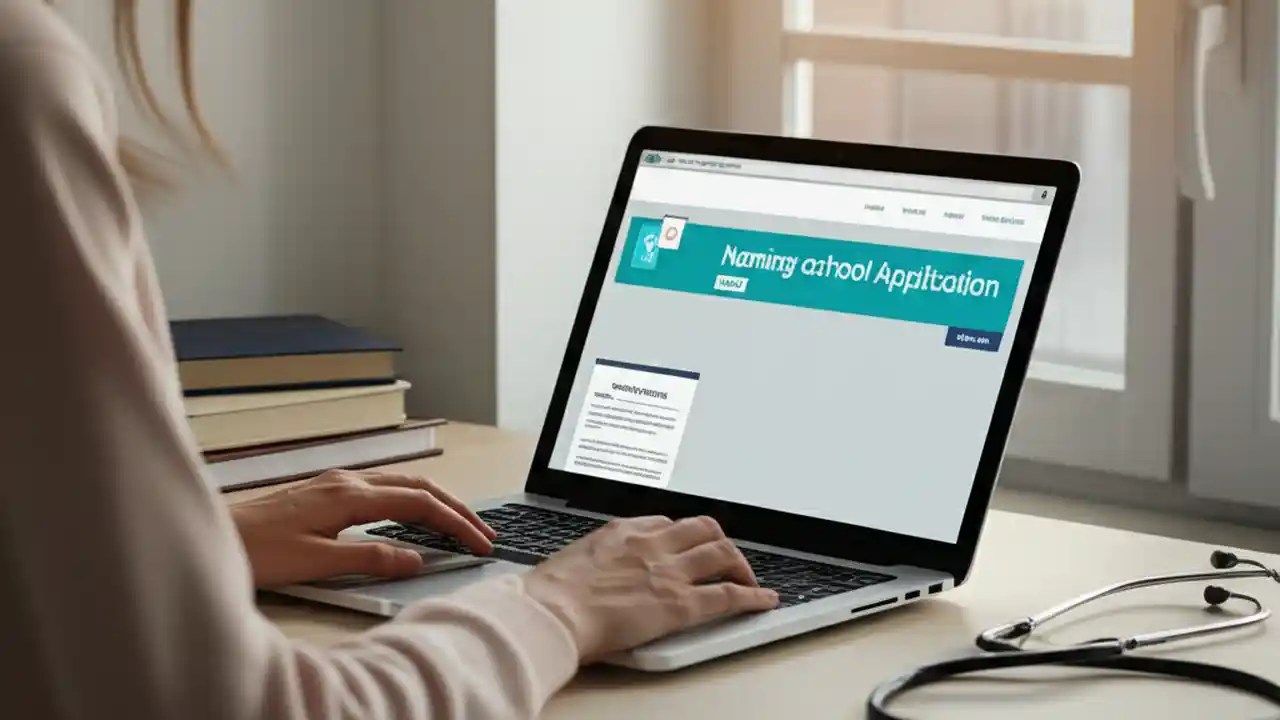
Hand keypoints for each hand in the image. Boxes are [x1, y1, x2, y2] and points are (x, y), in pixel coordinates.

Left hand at [230, 469, 496, 587]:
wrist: (208, 535)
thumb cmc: (253, 549)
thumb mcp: (315, 562)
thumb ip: (369, 559)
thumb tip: (415, 559)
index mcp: (350, 494)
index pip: (419, 504)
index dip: (455, 523)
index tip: (480, 543)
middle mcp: (347, 481)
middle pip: (417, 487)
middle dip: (456, 509)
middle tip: (483, 534)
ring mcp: (334, 484)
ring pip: (400, 485)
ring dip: (435, 503)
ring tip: (458, 525)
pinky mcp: (324, 493)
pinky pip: (382, 491)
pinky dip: (410, 503)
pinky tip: (410, 518)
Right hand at [523, 515, 778, 661]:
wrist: (550, 612)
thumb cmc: (549, 593)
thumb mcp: (573, 558)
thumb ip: (597, 558)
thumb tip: (597, 572)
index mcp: (623, 530)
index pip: (667, 522)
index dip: (683, 535)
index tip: (688, 544)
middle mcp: (651, 543)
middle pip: (703, 528)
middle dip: (720, 541)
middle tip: (726, 557)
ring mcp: (669, 571)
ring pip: (722, 553)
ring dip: (740, 565)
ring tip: (749, 577)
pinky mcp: (679, 603)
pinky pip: (727, 594)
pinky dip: (752, 596)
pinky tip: (763, 600)